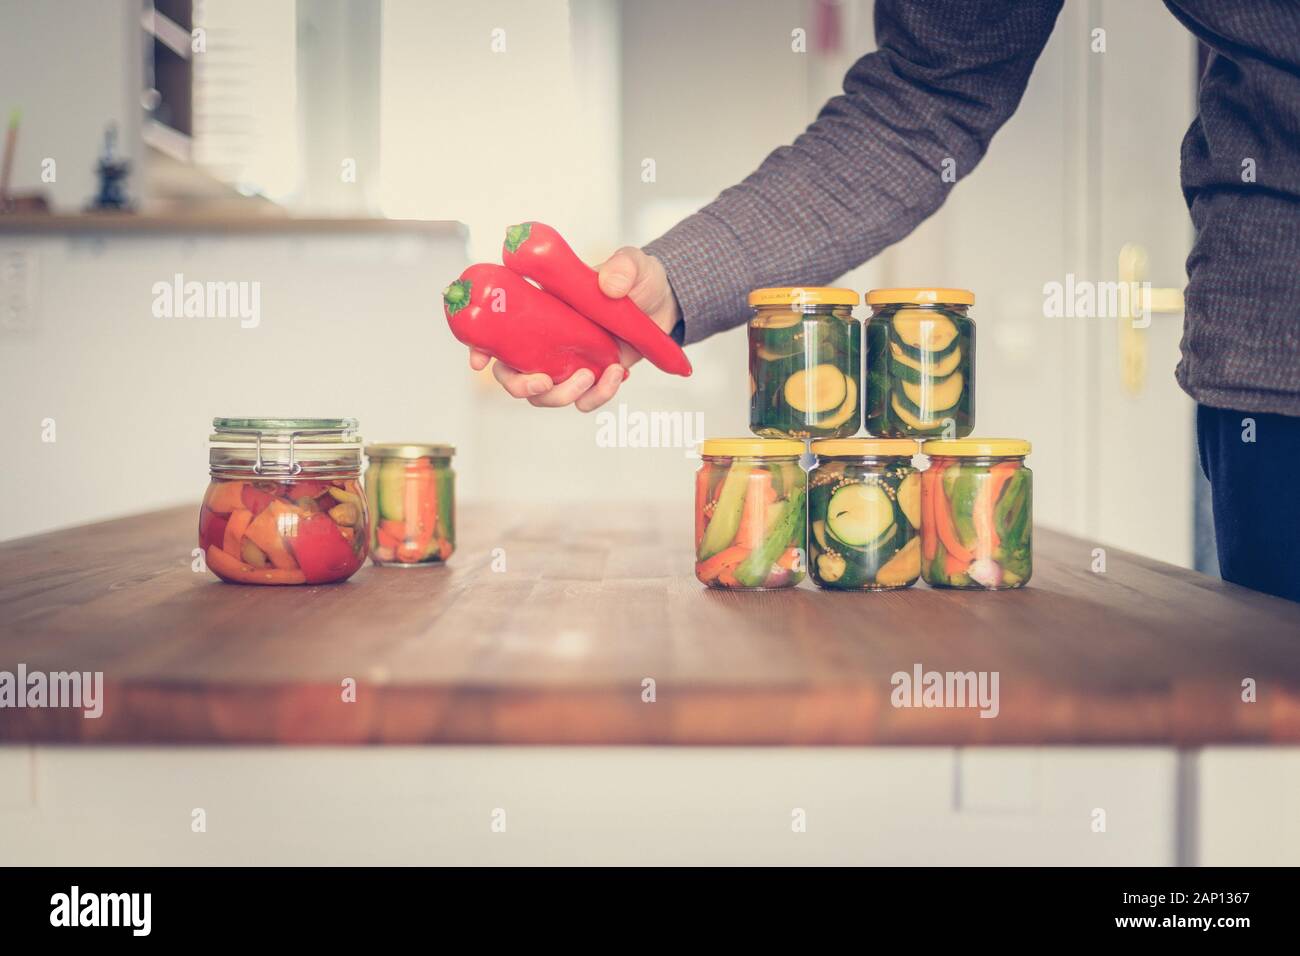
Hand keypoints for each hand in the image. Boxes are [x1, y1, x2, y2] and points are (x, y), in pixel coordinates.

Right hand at [468, 247, 680, 411]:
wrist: (664, 303)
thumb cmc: (635, 279)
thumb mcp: (630, 263)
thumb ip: (621, 267)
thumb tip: (608, 285)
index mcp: (539, 309)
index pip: (497, 330)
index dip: (480, 348)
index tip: (479, 362)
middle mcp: (546, 340)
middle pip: (513, 375)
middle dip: (520, 386)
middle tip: (543, 381)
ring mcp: (567, 362)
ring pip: (545, 396)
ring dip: (561, 396)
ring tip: (590, 375)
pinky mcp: (592, 378)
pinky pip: (584, 400)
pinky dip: (598, 395)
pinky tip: (616, 374)